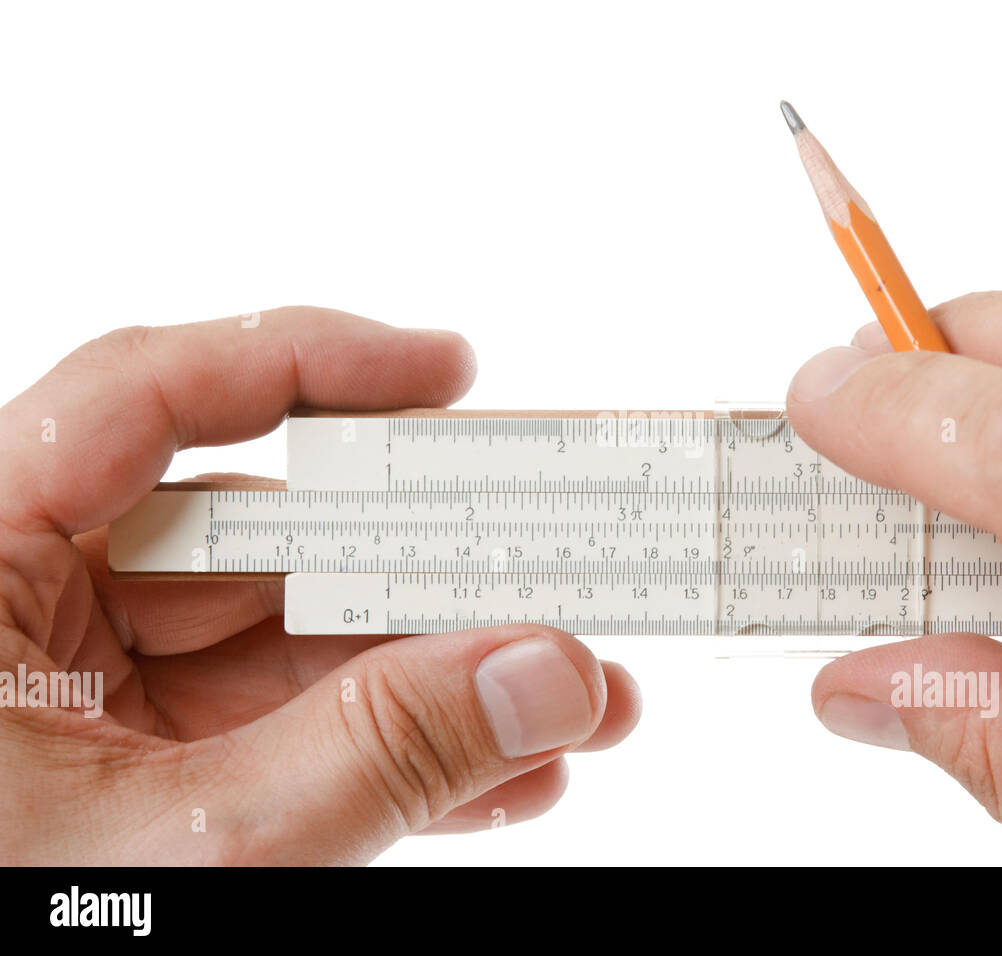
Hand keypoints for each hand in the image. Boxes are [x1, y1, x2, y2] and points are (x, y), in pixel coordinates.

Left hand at [0, 308, 639, 863]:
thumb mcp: (189, 852)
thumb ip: (378, 754)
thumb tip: (550, 671)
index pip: (145, 400)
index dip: (311, 366)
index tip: (449, 375)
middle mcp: (21, 611)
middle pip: (257, 538)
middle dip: (428, 573)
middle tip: (556, 563)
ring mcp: (82, 697)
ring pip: (288, 644)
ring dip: (435, 678)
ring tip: (572, 698)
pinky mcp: (134, 770)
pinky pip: (277, 729)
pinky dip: (387, 751)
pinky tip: (500, 770)